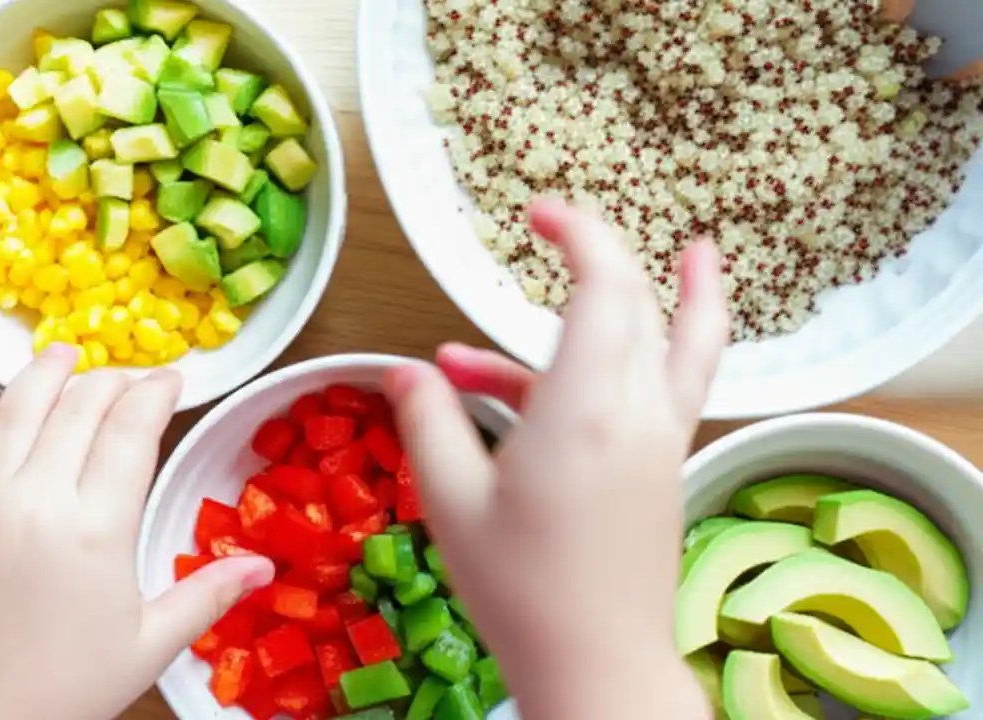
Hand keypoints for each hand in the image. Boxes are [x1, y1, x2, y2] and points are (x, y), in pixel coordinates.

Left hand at [0, 346, 273, 719]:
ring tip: (67, 354)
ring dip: (48, 371)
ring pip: (18, 406)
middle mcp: (39, 498)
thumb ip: (207, 595)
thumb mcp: (148, 646)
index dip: (156, 393)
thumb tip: (265, 565)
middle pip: (82, 407)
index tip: (172, 382)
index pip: (132, 428)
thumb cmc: (63, 690)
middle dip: (115, 380)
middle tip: (133, 381)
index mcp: (99, 528)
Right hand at [384, 200, 726, 718]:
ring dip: (683, 293)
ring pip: (684, 343)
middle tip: (560, 226)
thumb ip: (428, 421)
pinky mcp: (664, 467)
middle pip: (642, 302)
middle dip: (605, 253)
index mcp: (584, 407)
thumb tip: (404, 371)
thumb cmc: (520, 589)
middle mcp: (637, 411)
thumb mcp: (451, 500)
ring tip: (664, 259)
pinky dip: (647, 356)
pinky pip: (670, 387)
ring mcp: (661, 440)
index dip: (580, 232)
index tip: (539, 212)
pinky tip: (562, 374)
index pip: (604, 285)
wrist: (597, 666)